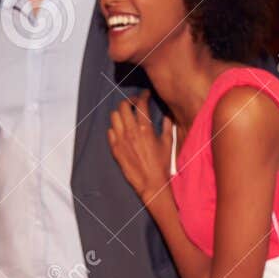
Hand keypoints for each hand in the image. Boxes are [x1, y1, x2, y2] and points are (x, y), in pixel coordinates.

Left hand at [107, 90, 173, 205]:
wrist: (151, 183)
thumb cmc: (162, 164)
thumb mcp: (168, 142)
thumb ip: (168, 125)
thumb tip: (168, 114)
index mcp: (145, 128)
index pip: (141, 103)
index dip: (143, 95)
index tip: (146, 94)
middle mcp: (131, 132)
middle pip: (123, 106)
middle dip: (130, 101)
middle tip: (135, 103)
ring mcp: (121, 140)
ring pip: (114, 116)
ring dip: (121, 113)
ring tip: (127, 116)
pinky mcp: (115, 149)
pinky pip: (110, 131)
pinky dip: (116, 128)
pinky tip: (123, 130)